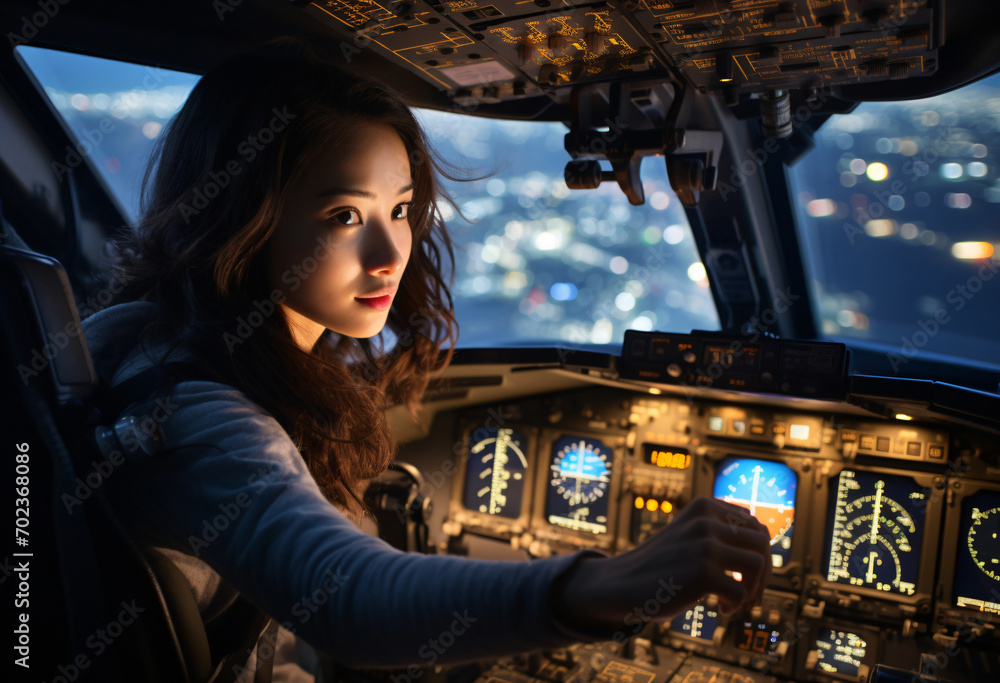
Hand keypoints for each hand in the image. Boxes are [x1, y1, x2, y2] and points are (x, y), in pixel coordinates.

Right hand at [551, 497, 771, 632]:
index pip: (754, 523)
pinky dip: (736, 605)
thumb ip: (718, 531)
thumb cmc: (660, 564)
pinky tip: (721, 609)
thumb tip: (765, 542)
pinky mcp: (703, 573)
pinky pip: (742, 592)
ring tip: (736, 600)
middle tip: (749, 591)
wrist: (620, 583)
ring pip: (758, 565)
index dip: (758, 550)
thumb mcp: (688, 534)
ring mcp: (704, 545)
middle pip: (762, 542)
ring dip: (754, 588)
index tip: (748, 573)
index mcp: (704, 506)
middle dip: (763, 571)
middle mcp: (706, 520)